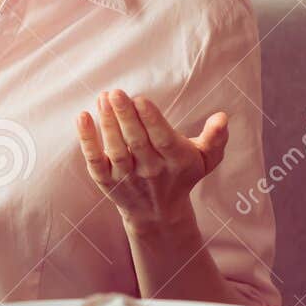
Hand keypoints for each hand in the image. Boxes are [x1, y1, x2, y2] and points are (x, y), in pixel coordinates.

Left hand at [76, 89, 226, 227]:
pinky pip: (95, 160)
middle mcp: (151, 170)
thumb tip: (222, 117)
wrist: (158, 212)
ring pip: (116, 149)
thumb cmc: (181, 175)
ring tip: (102, 99)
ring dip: (108, 124)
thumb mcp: (205, 160)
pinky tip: (82, 117)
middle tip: (116, 92)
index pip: (162, 139)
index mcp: (176, 161)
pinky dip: (87, 141)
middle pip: (137, 141)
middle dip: (125, 116)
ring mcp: (127, 177)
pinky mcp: (106, 181)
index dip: (151, 120)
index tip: (140, 99)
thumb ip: (215, 139)